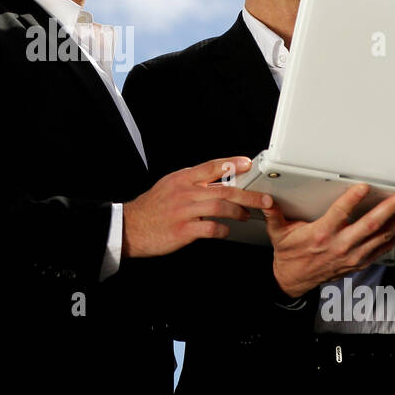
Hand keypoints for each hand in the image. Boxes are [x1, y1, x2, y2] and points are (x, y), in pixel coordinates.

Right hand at [122, 157, 273, 257]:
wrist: (129, 227)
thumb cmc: (151, 209)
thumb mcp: (169, 186)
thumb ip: (191, 182)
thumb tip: (215, 179)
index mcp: (182, 179)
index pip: (211, 166)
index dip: (231, 163)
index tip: (247, 163)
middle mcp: (184, 192)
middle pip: (223, 189)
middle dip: (248, 194)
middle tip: (264, 199)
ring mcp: (184, 211)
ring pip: (220, 206)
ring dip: (237, 211)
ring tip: (245, 215)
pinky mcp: (183, 230)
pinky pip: (210, 228)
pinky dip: (222, 230)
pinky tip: (225, 231)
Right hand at [263, 184, 394, 297]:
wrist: (294, 281)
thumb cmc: (290, 256)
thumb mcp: (278, 233)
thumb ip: (274, 214)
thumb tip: (267, 201)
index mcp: (322, 235)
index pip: (340, 214)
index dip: (353, 200)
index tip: (364, 187)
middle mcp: (340, 245)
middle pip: (370, 226)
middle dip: (391, 209)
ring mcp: (353, 255)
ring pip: (383, 237)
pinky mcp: (360, 262)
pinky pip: (384, 248)